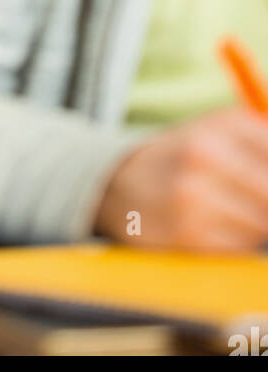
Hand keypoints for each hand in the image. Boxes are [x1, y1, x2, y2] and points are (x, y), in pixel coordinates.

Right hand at [93, 107, 267, 249]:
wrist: (120, 182)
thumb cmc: (189, 156)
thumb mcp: (226, 132)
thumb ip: (267, 145)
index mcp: (225, 124)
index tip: (267, 190)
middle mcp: (205, 154)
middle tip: (259, 203)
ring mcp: (192, 196)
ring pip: (261, 225)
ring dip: (258, 226)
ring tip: (236, 211)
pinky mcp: (184, 233)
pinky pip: (239, 247)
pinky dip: (237, 242)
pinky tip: (217, 226)